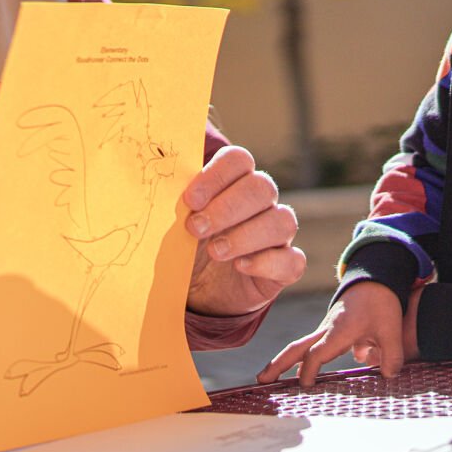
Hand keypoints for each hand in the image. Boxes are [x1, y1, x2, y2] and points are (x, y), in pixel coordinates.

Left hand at [183, 145, 304, 315]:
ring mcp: (278, 236)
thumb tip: (159, 186)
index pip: (239, 160)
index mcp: (235, 182)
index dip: (216, 175)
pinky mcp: (285, 268)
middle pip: (262, 187)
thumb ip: (174, 205)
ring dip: (246, 235)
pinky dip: (267, 262)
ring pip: (282, 221)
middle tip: (196, 228)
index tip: (190, 200)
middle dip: (227, 208)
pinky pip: (292, 260)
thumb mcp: (176, 224)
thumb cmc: (188, 247)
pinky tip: (240, 267)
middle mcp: (262, 204)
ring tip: (214, 252)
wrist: (200, 291)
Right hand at [257, 282, 415, 383]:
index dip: (309, 369)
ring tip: (267, 378)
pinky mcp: (329, 331)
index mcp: (339, 331)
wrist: (374, 280)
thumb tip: (387, 376)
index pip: (318, 353)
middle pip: (296, 348)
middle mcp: (327, 330)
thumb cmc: (381, 303)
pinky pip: (310, 346)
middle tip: (261, 380)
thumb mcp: (392, 330)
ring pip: (299, 346)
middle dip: (278, 364)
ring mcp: (326, 329)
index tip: (304, 385)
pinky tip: (298, 374)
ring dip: (283, 362)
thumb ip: (392, 356)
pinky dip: (299, 359)